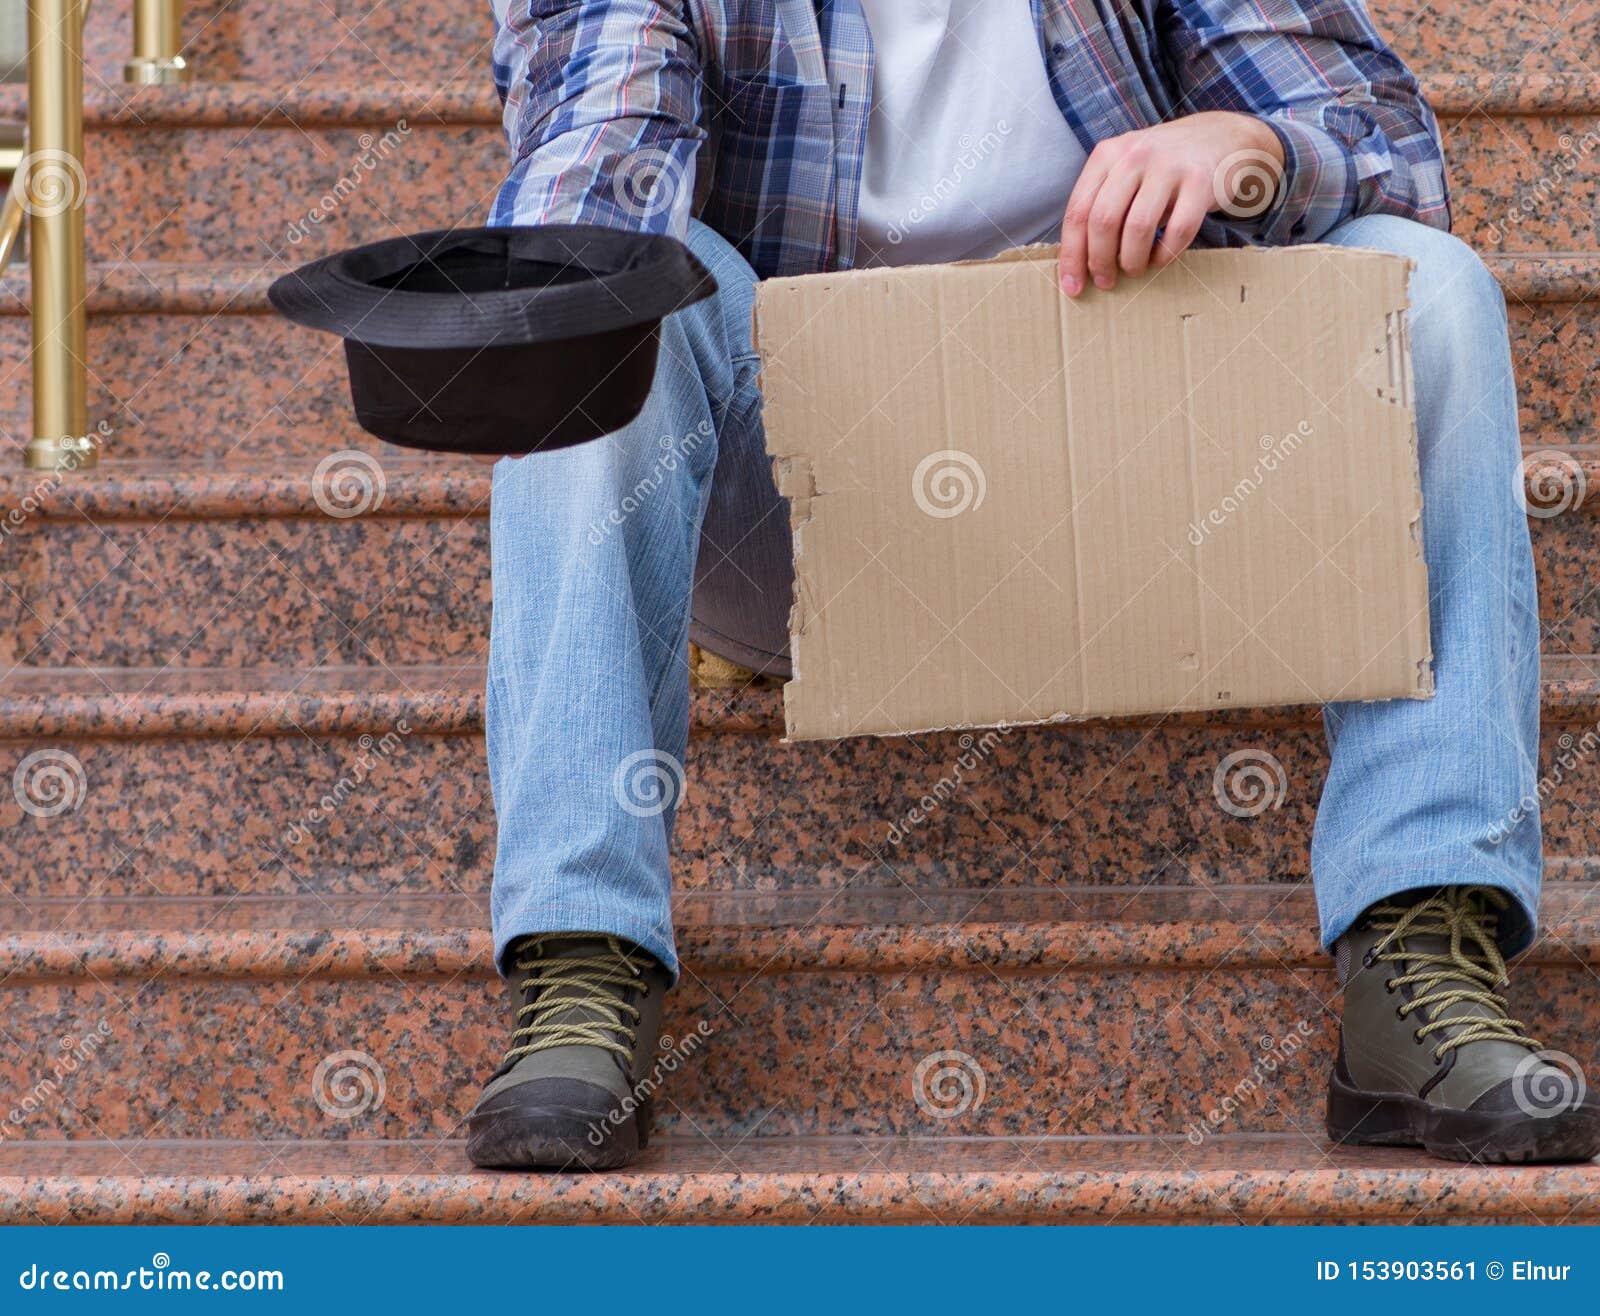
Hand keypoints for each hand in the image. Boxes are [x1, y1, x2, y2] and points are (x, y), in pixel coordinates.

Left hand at [1057, 112, 1284, 295]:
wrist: (1223, 139)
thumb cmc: (1162, 168)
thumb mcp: (1125, 171)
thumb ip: (1101, 203)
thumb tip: (1078, 262)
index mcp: (1108, 154)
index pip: (1078, 211)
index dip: (1072, 254)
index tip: (1072, 286)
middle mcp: (1135, 155)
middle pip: (1104, 221)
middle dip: (1100, 261)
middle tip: (1105, 282)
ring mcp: (1170, 166)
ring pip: (1138, 228)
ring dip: (1132, 261)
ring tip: (1134, 270)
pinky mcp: (1201, 182)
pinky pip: (1177, 231)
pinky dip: (1164, 255)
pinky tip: (1159, 260)